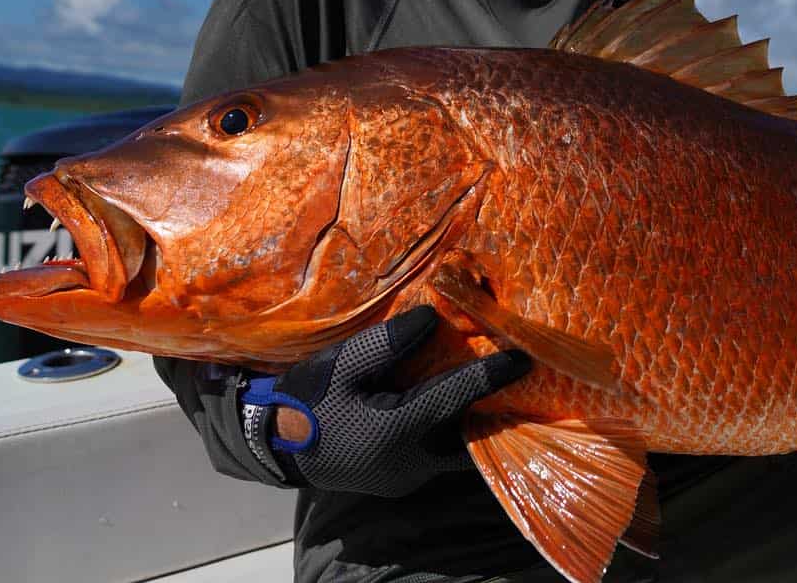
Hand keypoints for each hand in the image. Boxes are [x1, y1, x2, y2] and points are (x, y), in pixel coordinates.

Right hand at [241, 305, 529, 496]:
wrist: (273, 447)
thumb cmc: (306, 402)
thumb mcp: (341, 365)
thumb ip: (387, 343)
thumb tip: (433, 316)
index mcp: (396, 432)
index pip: (454, 398)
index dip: (491, 376)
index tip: (523, 357)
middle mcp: (411, 462)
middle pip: (468, 432)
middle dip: (495, 406)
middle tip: (522, 375)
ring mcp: (409, 477)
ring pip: (457, 448)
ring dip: (476, 420)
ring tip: (501, 388)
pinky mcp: (403, 480)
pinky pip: (441, 455)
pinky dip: (455, 430)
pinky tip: (464, 406)